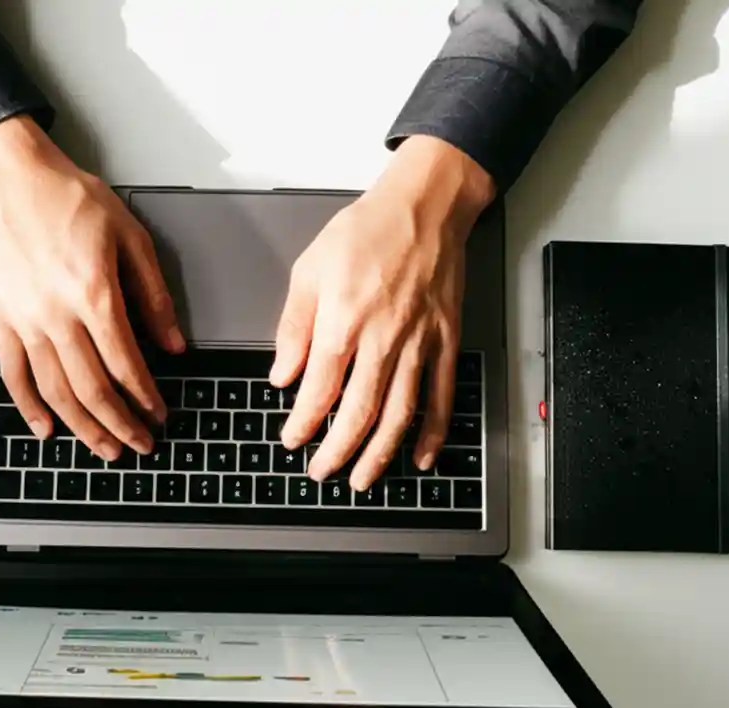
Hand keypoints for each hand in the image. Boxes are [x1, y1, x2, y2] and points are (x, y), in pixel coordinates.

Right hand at [0, 116, 184, 459]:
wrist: (16, 181)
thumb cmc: (73, 201)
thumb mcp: (132, 239)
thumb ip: (154, 296)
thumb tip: (174, 345)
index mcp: (95, 294)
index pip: (126, 363)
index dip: (146, 397)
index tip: (159, 414)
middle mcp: (57, 315)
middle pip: (92, 388)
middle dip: (120, 424)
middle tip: (140, 444)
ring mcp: (26, 321)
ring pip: (56, 391)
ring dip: (83, 427)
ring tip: (105, 448)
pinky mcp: (2, 320)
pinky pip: (15, 375)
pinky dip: (30, 408)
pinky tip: (47, 429)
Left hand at [270, 136, 494, 489]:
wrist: (424, 206)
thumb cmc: (366, 231)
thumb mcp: (309, 270)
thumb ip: (293, 327)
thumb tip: (282, 374)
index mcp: (343, 322)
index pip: (319, 390)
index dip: (303, 423)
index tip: (292, 439)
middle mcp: (383, 339)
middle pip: (359, 412)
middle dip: (338, 451)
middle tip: (322, 472)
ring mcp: (419, 343)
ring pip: (401, 413)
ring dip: (381, 453)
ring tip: (363, 479)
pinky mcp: (446, 340)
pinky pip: (442, 395)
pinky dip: (434, 431)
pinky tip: (422, 456)